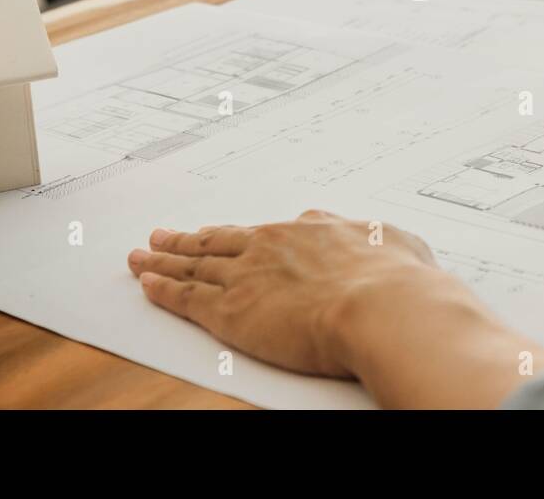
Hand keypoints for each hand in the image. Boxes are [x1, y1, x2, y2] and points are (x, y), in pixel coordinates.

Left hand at [130, 210, 454, 376]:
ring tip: (142, 254)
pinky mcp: (230, 312)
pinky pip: (184, 297)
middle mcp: (272, 247)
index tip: (232, 233)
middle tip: (163, 234)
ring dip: (163, 258)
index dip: (246, 235)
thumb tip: (385, 237)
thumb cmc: (401, 285)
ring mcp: (247, 276)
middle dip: (188, 238)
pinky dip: (161, 288)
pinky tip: (146, 282)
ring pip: (194, 264)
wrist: (382, 308)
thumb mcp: (401, 247)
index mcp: (312, 231)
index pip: (271, 233)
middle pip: (219, 240)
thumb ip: (385, 242)